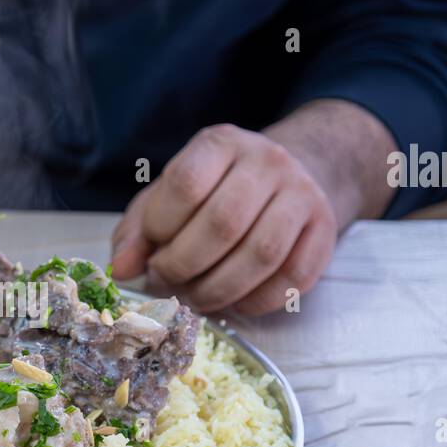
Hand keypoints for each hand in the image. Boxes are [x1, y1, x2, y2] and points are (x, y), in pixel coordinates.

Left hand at [110, 124, 336, 315]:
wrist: (287, 178)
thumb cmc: (215, 191)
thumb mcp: (169, 197)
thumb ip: (138, 230)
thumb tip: (122, 269)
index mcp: (220, 144)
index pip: (186, 185)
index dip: (160, 229)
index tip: (150, 253)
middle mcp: (267, 162)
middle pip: (223, 224)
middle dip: (185, 266)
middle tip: (167, 281)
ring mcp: (302, 194)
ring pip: (261, 255)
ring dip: (219, 289)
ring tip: (196, 297)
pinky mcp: (324, 230)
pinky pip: (293, 278)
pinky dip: (257, 301)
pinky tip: (234, 302)